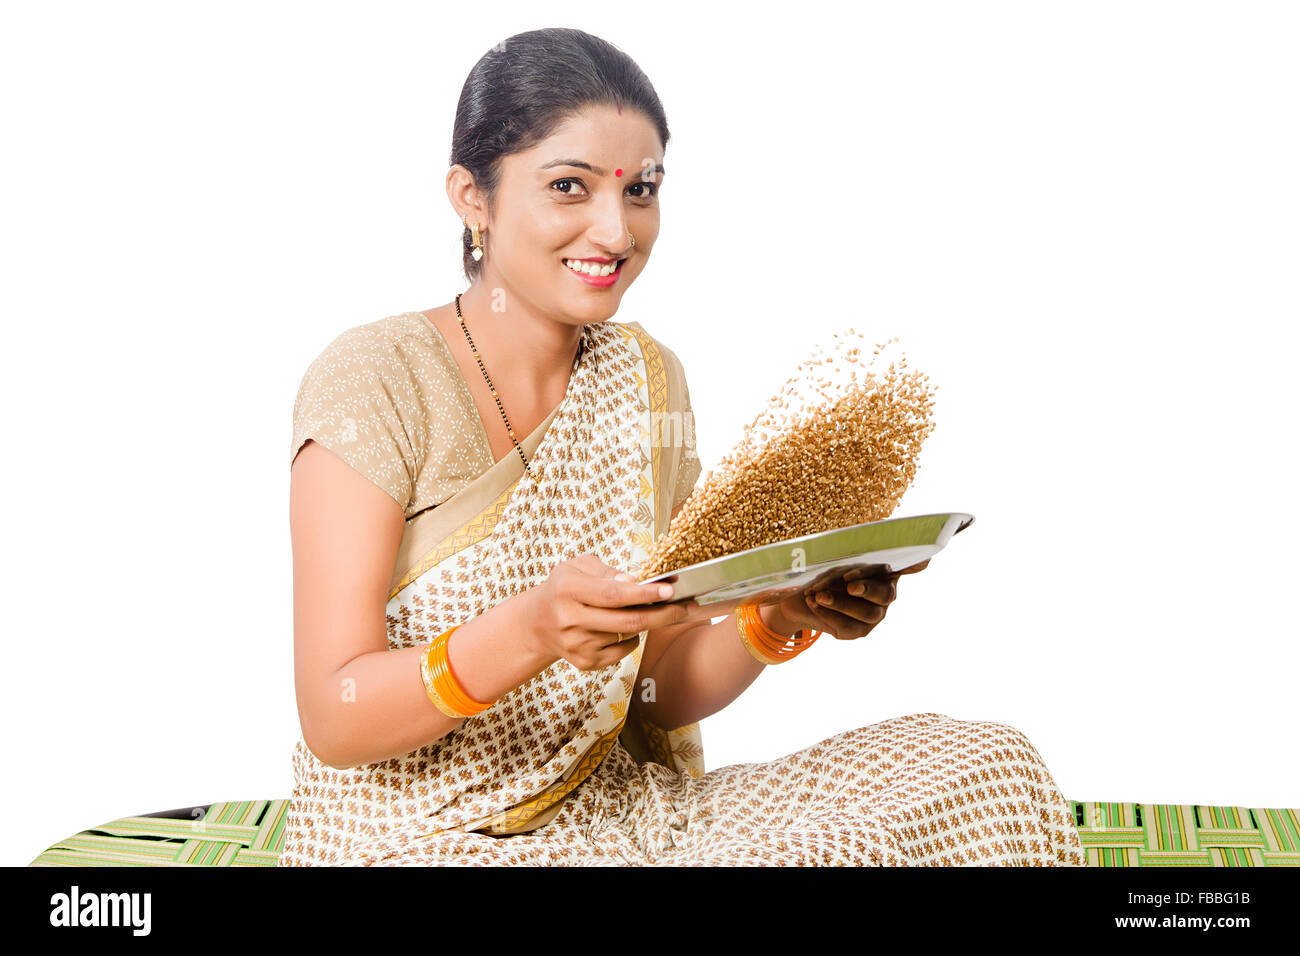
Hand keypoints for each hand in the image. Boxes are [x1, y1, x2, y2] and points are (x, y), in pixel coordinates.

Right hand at [522, 554, 690, 670]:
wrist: (537, 623)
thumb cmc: (564, 588)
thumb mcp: (578, 567)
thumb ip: (607, 572)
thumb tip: (633, 583)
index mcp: (567, 589)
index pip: (613, 594)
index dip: (644, 594)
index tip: (669, 590)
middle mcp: (570, 620)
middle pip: (627, 622)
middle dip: (662, 614)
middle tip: (686, 607)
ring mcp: (577, 645)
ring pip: (628, 635)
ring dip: (647, 622)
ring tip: (651, 610)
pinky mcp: (585, 663)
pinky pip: (623, 651)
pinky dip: (632, 638)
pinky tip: (623, 627)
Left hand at [761, 559, 930, 640]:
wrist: (802, 598)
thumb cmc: (824, 572)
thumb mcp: (830, 560)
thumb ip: (842, 555)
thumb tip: (844, 548)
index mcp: (885, 570)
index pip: (910, 566)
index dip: (916, 564)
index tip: (923, 558)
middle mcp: (886, 593)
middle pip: (886, 593)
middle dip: (868, 588)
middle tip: (851, 584)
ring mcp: (875, 614)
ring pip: (867, 613)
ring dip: (841, 603)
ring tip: (819, 595)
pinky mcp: (858, 631)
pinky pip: (847, 625)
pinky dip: (828, 613)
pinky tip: (813, 602)